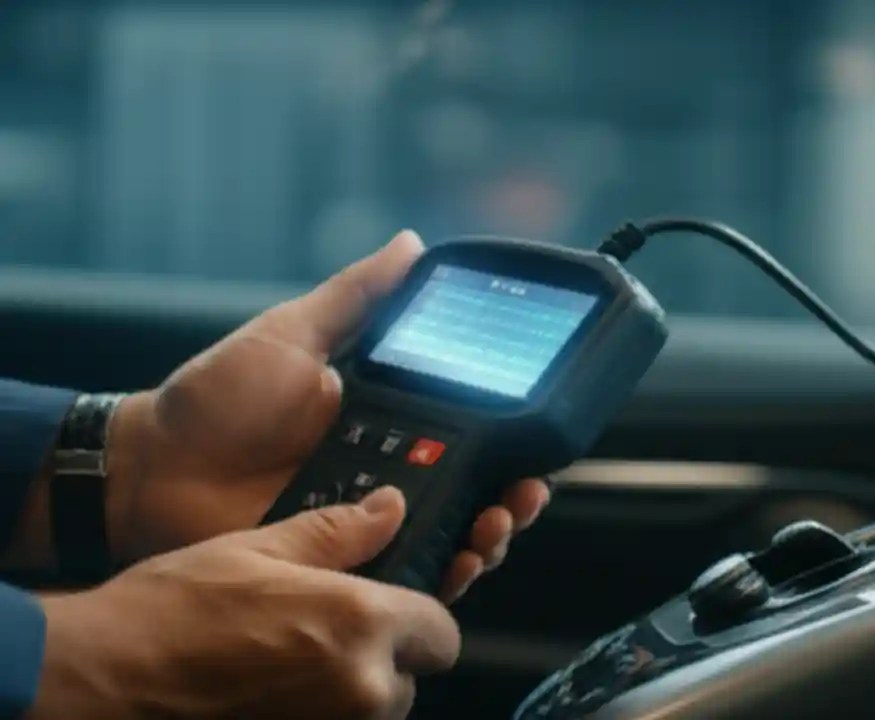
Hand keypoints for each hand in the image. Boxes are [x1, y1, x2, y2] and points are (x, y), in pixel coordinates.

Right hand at [31, 486, 457, 719]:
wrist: (104, 679)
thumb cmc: (176, 606)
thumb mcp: (259, 550)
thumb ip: (338, 533)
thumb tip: (391, 508)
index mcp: (361, 623)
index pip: (443, 632)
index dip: (421, 619)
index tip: (389, 609)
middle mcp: (361, 688)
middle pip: (412, 677)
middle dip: (385, 658)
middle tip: (328, 636)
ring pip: (379, 711)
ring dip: (354, 691)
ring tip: (293, 665)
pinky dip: (323, 713)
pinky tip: (276, 693)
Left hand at [107, 231, 549, 601]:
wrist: (153, 468)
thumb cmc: (217, 398)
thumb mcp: (291, 334)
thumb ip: (355, 297)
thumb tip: (410, 242)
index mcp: (392, 419)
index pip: (472, 435)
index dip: (513, 445)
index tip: (537, 446)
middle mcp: (392, 474)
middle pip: (477, 493)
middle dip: (515, 500)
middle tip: (523, 497)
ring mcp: (369, 524)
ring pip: (452, 539)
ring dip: (490, 539)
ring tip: (494, 528)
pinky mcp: (345, 566)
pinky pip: (404, 579)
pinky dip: (441, 578)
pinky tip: (459, 566)